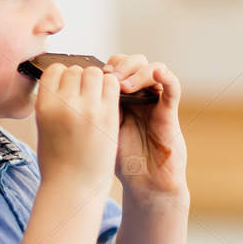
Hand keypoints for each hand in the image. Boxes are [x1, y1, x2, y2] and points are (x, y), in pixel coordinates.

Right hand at [32, 62, 119, 195]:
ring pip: (96, 73)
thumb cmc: (58, 161)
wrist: (74, 187)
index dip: (63, 76)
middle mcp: (65, 104)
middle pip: (76, 70)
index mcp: (44, 106)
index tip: (69, 87)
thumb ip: (52, 103)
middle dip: (82, 78)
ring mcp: (88, 109)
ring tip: (98, 98)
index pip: (55, 70)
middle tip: (86, 95)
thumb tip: (63, 81)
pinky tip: (110, 102)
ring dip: (98, 81)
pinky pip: (112, 85)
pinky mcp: (108, 116)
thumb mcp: (44, 127)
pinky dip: (112, 89)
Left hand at [102, 53, 187, 201]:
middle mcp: (139, 94)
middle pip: (133, 61)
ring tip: (123, 85)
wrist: (143, 182)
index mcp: (120, 96)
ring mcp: (155, 101)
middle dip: (120, 65)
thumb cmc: (118, 159)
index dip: (104, 65)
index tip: (90, 74)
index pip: (115, 65)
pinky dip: (167, 77)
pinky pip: (173, 88)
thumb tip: (69, 87)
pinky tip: (158, 74)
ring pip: (151, 68)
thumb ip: (91, 108)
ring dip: (136, 72)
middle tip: (107, 76)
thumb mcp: (98, 128)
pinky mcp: (170, 112)